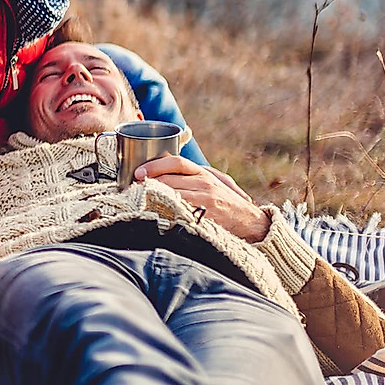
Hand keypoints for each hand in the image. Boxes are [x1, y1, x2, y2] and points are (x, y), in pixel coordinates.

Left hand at [133, 154, 270, 241]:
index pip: (175, 162)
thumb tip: (160, 176)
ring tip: (139, 202)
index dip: (154, 166)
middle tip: (133, 190)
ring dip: (153, 199)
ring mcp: (206, 201)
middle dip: (148, 184)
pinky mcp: (207, 217)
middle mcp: (204, 183)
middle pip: (169, 180)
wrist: (251, 222)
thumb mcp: (212, 183)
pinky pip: (181, 214)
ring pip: (172, 195)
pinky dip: (167, 214)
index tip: (138, 173)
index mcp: (202, 173)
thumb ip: (190, 178)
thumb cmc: (227, 203)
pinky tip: (156, 216)